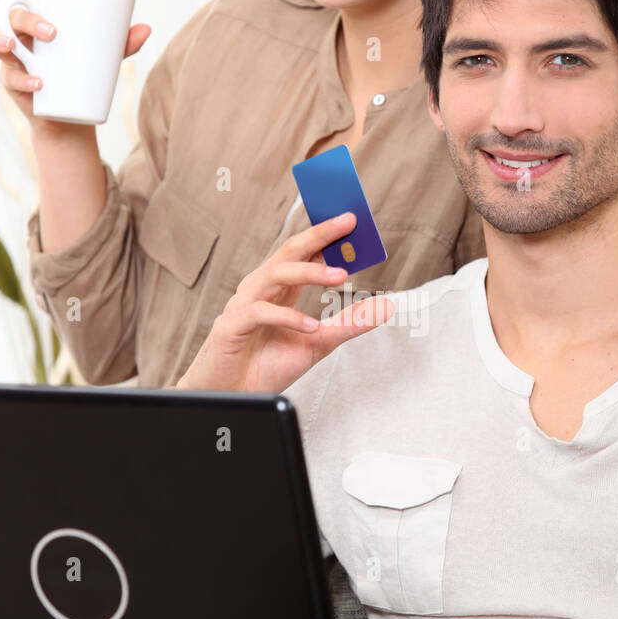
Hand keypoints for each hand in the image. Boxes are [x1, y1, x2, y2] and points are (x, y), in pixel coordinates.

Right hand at [0, 0, 151, 123]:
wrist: (72, 117)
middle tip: (53, 32)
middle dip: (29, 19)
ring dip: (4, 41)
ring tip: (19, 49)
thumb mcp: (104, 58)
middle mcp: (22, 34)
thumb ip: (122, 43)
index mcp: (43, 18)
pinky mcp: (12, 82)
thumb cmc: (84, 76)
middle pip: (15, 14)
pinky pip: (9, 77)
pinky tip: (37, 83)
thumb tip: (146, 28)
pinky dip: (22, 80)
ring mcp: (14, 57)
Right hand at [176, 211, 393, 392]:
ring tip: (340, 275)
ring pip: (275, 275)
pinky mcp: (231, 327)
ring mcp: (243, 306)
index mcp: (278, 290)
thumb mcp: (319, 343)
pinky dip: (287, 318)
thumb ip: (350, 323)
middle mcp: (260, 290)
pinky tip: (311, 327)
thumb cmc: (265, 367)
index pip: (304, 253)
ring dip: (309, 272)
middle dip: (319, 235)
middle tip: (348, 223)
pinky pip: (260, 313)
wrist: (233, 398)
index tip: (353, 221)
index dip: (327, 235)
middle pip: (289, 252)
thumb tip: (386, 305)